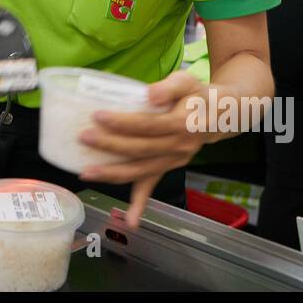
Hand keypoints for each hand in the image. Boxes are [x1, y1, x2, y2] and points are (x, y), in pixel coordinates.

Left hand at [77, 70, 206, 228]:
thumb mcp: (187, 81)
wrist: (219, 117)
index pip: (147, 125)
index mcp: (181, 124)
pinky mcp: (167, 167)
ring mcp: (172, 161)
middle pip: (139, 149)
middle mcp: (177, 147)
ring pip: (140, 171)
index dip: (122, 123)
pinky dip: (140, 205)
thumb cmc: (196, 96)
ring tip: (86, 173)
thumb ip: (169, 86)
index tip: (98, 116)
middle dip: (109, 146)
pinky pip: (152, 187)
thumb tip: (149, 94)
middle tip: (83, 137)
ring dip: (112, 175)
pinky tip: (130, 221)